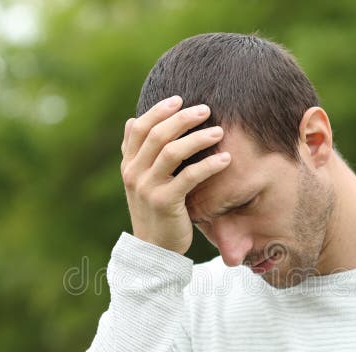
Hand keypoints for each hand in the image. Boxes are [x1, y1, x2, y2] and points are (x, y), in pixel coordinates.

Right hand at [120, 95, 231, 254]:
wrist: (154, 249)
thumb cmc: (154, 210)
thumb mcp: (141, 180)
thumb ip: (137, 152)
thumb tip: (132, 120)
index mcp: (128, 164)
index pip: (139, 128)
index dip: (159, 110)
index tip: (180, 99)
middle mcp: (134, 173)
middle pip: (157, 135)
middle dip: (182, 119)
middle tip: (205, 110)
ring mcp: (147, 188)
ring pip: (171, 152)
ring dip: (198, 138)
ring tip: (219, 131)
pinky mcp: (165, 203)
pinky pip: (189, 177)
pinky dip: (209, 165)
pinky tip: (226, 159)